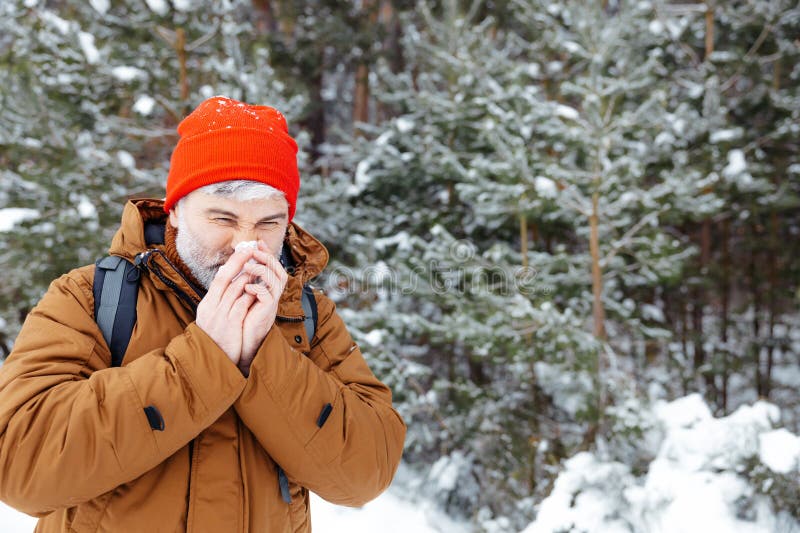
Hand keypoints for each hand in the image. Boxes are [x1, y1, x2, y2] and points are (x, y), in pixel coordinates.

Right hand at [195, 248, 255, 365]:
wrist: (210, 362)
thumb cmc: (216, 341)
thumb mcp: (213, 320)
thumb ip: (221, 304)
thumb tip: (234, 285)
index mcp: (207, 305)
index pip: (219, 278)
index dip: (231, 263)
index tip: (242, 251)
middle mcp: (211, 308)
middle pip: (225, 279)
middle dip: (239, 262)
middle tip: (251, 249)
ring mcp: (220, 316)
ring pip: (234, 289)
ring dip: (247, 276)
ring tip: (257, 266)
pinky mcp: (230, 325)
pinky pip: (241, 305)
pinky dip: (249, 294)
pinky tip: (258, 288)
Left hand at [238, 241, 288, 374]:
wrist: (244, 340)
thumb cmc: (242, 318)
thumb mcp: (242, 295)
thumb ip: (242, 281)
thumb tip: (235, 264)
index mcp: (267, 287)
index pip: (272, 266)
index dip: (267, 253)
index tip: (257, 243)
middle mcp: (273, 293)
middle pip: (279, 270)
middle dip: (267, 258)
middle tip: (254, 251)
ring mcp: (272, 302)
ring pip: (277, 279)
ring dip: (262, 270)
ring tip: (247, 267)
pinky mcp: (268, 311)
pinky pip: (268, 295)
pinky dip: (258, 288)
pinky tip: (247, 287)